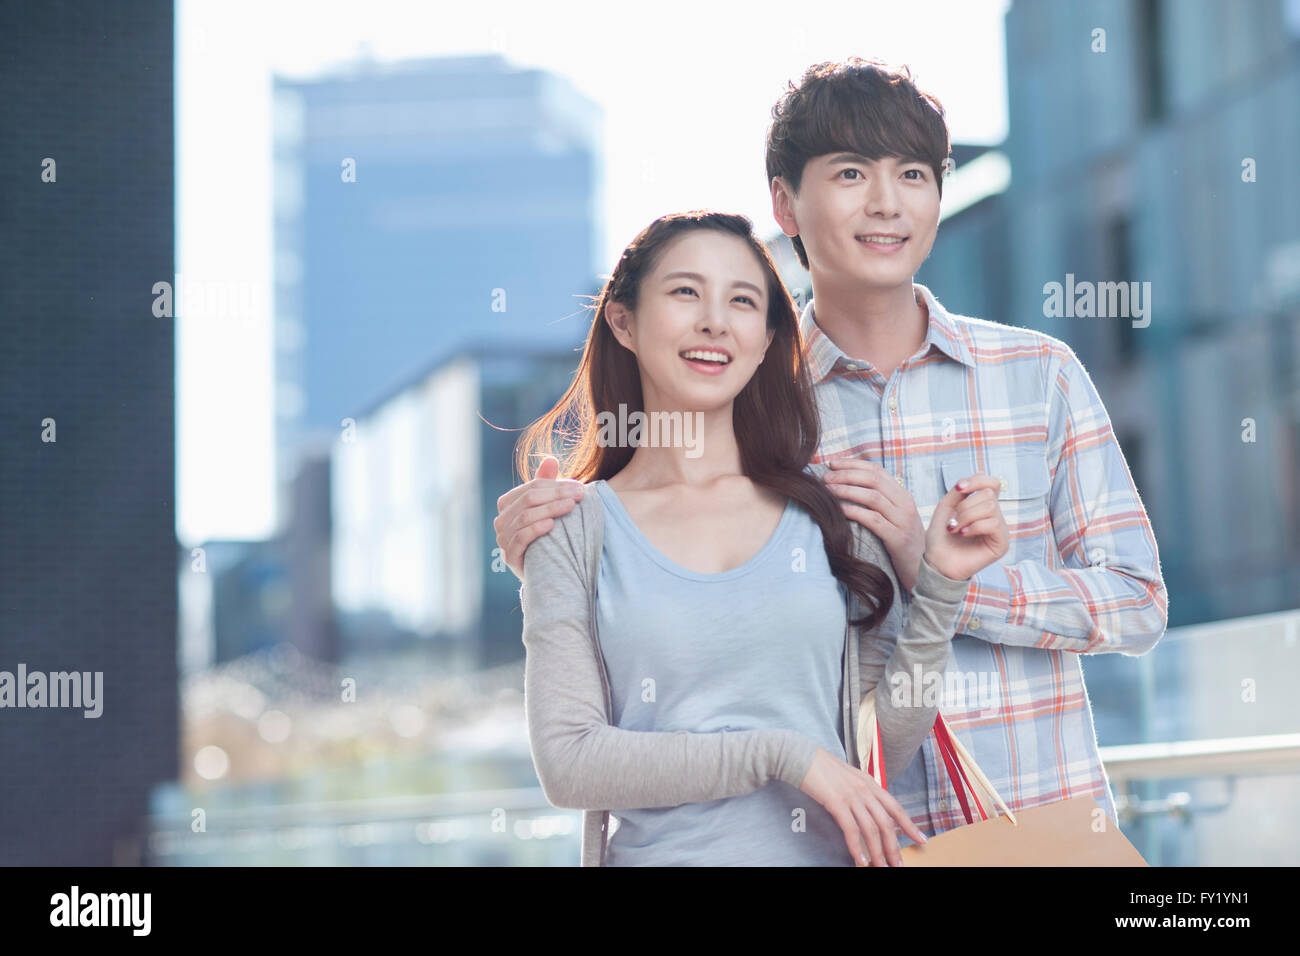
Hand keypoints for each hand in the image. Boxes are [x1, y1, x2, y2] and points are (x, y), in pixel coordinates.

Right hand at [493, 456, 585, 577]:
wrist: (543, 570)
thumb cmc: (545, 534)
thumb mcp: (546, 507)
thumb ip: (546, 484)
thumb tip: (551, 459)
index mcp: (507, 503)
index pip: (531, 488)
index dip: (556, 485)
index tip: (579, 487)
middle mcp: (501, 520)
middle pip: (529, 501)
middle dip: (557, 495)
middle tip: (580, 494)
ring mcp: (503, 539)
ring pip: (525, 518)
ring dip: (550, 510)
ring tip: (571, 506)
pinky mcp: (509, 557)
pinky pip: (520, 539)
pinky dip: (536, 529)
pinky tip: (552, 525)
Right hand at [797, 746, 928, 865]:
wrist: (800, 756)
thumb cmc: (821, 767)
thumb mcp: (848, 776)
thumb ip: (861, 790)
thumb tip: (869, 808)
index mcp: (869, 782)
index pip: (895, 807)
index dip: (909, 825)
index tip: (922, 840)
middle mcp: (864, 789)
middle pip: (886, 824)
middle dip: (893, 848)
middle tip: (897, 865)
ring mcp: (851, 795)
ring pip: (871, 830)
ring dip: (877, 853)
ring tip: (880, 868)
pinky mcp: (836, 802)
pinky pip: (851, 830)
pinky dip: (857, 847)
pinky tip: (860, 860)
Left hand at [823, 458, 924, 592]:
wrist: (923, 569)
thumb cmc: (901, 542)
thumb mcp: (894, 517)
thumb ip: (878, 501)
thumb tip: (848, 486)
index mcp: (902, 495)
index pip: (877, 470)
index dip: (853, 464)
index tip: (832, 463)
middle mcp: (905, 503)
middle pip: (873, 480)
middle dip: (846, 475)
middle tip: (826, 477)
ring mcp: (903, 520)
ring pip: (872, 496)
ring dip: (846, 490)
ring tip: (827, 491)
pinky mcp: (898, 538)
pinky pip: (873, 519)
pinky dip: (853, 511)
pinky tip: (838, 510)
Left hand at [922, 474, 1009, 580]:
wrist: (937, 561)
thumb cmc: (941, 536)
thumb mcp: (946, 507)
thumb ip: (961, 491)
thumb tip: (980, 474)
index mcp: (983, 506)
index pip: (992, 484)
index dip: (977, 481)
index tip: (958, 488)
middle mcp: (994, 516)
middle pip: (989, 495)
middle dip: (965, 505)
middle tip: (953, 521)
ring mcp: (1000, 529)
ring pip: (990, 508)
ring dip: (966, 517)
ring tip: (955, 529)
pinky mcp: (1001, 543)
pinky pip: (993, 524)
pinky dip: (974, 526)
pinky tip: (963, 534)